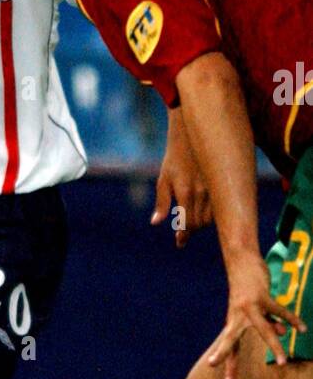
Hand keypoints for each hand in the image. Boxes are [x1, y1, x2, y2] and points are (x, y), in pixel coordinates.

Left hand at [152, 110, 212, 247]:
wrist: (194, 135)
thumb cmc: (174, 158)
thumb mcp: (164, 178)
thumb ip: (162, 202)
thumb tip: (156, 223)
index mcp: (185, 192)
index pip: (187, 223)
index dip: (183, 235)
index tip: (179, 243)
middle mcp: (202, 193)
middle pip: (199, 224)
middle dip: (190, 229)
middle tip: (182, 232)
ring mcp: (214, 189)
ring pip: (211, 218)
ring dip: (201, 223)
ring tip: (191, 220)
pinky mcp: (222, 185)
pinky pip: (219, 208)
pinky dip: (212, 214)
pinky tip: (203, 212)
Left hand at [207, 251, 305, 378]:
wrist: (242, 263)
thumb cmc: (248, 290)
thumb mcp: (256, 310)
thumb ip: (268, 324)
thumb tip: (283, 333)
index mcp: (234, 322)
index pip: (231, 347)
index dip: (229, 365)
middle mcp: (237, 317)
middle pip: (230, 340)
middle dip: (227, 357)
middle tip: (222, 375)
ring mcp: (248, 307)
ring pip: (262, 330)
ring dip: (273, 346)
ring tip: (282, 362)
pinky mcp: (261, 296)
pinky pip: (280, 312)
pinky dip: (291, 320)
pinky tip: (302, 329)